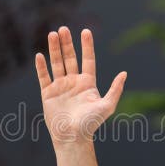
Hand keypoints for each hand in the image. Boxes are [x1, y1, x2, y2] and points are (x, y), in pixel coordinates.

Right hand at [35, 26, 126, 145]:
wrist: (72, 137)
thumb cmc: (91, 124)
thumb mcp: (107, 105)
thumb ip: (115, 89)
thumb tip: (124, 73)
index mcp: (88, 83)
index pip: (87, 60)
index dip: (86, 46)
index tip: (85, 31)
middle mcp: (74, 82)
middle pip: (70, 58)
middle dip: (67, 43)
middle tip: (63, 29)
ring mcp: (60, 87)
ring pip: (56, 63)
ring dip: (54, 49)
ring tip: (52, 34)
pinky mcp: (48, 94)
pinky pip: (44, 77)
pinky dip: (41, 66)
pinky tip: (40, 55)